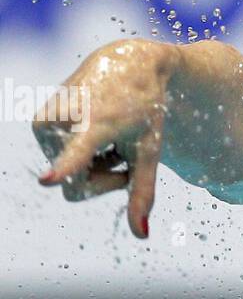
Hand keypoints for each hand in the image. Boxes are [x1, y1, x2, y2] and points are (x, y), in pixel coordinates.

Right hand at [32, 38, 179, 239]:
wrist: (128, 63)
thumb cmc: (144, 109)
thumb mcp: (149, 152)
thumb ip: (142, 193)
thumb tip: (142, 235)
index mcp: (94, 125)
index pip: (76, 153)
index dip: (63, 169)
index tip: (48, 180)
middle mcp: (63, 121)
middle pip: (78, 187)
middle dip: (104, 180)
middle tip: (123, 154)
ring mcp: (45, 123)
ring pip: (68, 178)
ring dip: (93, 167)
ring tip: (108, 137)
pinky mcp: (37, 124)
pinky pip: (59, 162)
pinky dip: (81, 156)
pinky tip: (94, 133)